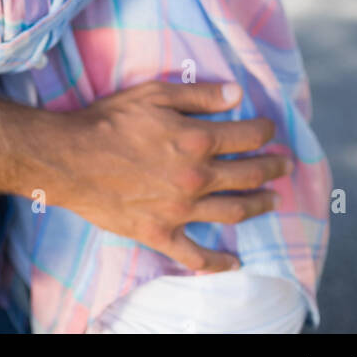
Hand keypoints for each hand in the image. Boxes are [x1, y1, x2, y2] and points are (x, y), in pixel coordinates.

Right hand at [60, 80, 290, 271]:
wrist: (70, 159)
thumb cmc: (108, 121)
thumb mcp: (153, 94)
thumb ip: (198, 95)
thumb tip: (236, 93)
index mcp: (196, 140)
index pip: (246, 136)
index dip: (264, 130)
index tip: (271, 129)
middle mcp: (196, 178)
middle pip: (248, 174)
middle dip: (272, 168)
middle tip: (286, 165)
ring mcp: (181, 210)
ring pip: (234, 212)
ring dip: (259, 205)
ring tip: (273, 201)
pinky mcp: (161, 233)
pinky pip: (197, 255)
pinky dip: (218, 262)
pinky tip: (234, 263)